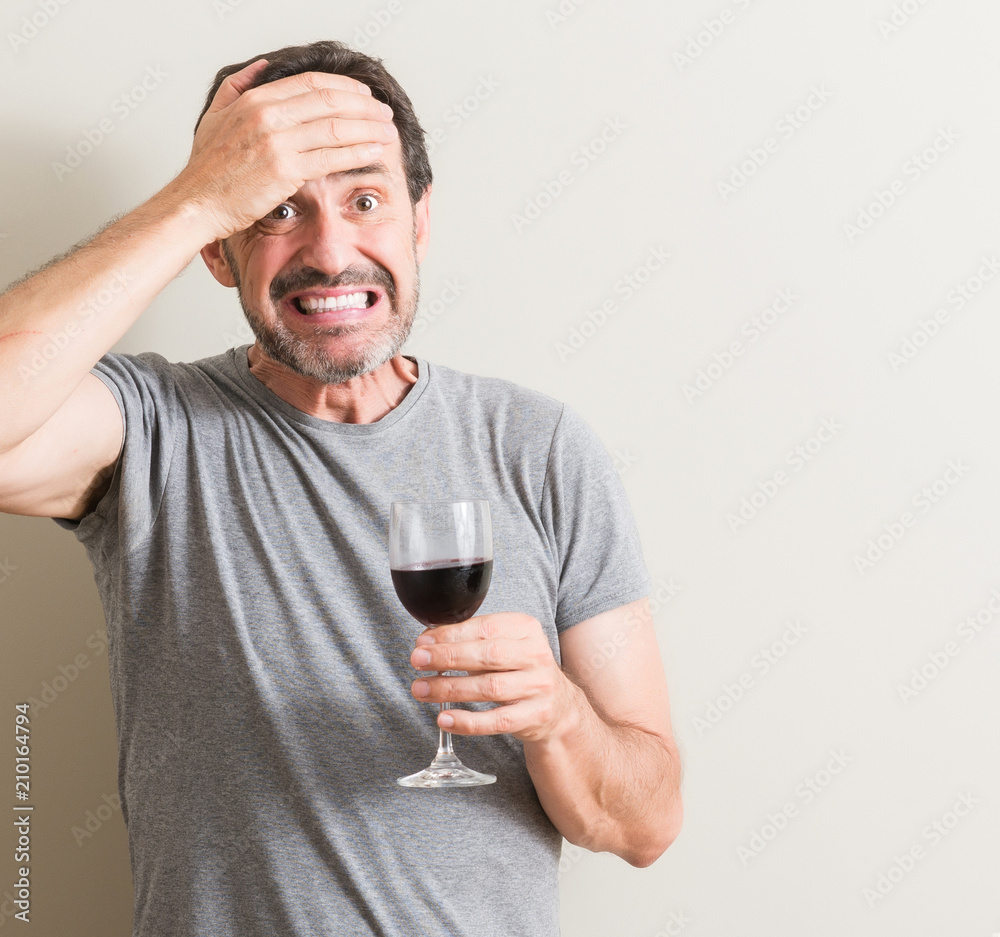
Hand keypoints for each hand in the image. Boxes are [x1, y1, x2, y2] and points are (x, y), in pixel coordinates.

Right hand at [170, 59, 398, 239]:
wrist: (197, 202)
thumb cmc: (207, 168)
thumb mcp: (215, 116)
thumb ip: (238, 86)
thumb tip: (262, 66)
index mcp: (255, 99)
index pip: (312, 83)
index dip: (344, 88)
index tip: (364, 96)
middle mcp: (268, 115)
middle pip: (330, 102)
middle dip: (364, 107)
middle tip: (384, 114)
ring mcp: (277, 142)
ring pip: (336, 128)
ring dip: (369, 128)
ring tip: (388, 132)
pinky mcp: (285, 170)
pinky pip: (332, 157)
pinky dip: (359, 152)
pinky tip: (375, 151)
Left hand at [409, 613, 577, 742]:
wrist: (559, 706)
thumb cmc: (520, 670)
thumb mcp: (505, 646)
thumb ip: (471, 642)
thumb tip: (428, 642)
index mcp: (526, 630)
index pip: (485, 628)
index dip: (451, 634)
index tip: (424, 642)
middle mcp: (536, 655)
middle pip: (488, 655)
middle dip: (448, 657)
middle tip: (417, 661)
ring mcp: (538, 687)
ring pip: (490, 688)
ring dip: (450, 688)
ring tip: (422, 689)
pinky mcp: (535, 716)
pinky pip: (496, 720)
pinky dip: (468, 721)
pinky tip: (444, 718)